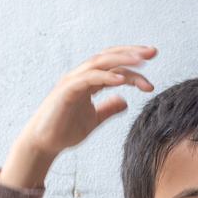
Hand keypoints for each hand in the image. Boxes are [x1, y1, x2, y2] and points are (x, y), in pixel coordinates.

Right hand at [22, 45, 156, 155]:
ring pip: (100, 62)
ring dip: (122, 59)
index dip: (134, 66)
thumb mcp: (94, 119)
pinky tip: (121, 80)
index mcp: (89, 81)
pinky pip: (88, 78)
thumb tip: (125, 102)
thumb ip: (108, 109)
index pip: (115, 65)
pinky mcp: (67, 90)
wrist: (44, 144)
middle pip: (109, 57)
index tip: (152, 71)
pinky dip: (105, 76)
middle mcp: (81, 76)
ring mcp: (73, 81)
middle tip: (153, 52)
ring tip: (141, 61)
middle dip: (132, 53)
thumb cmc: (64, 131)